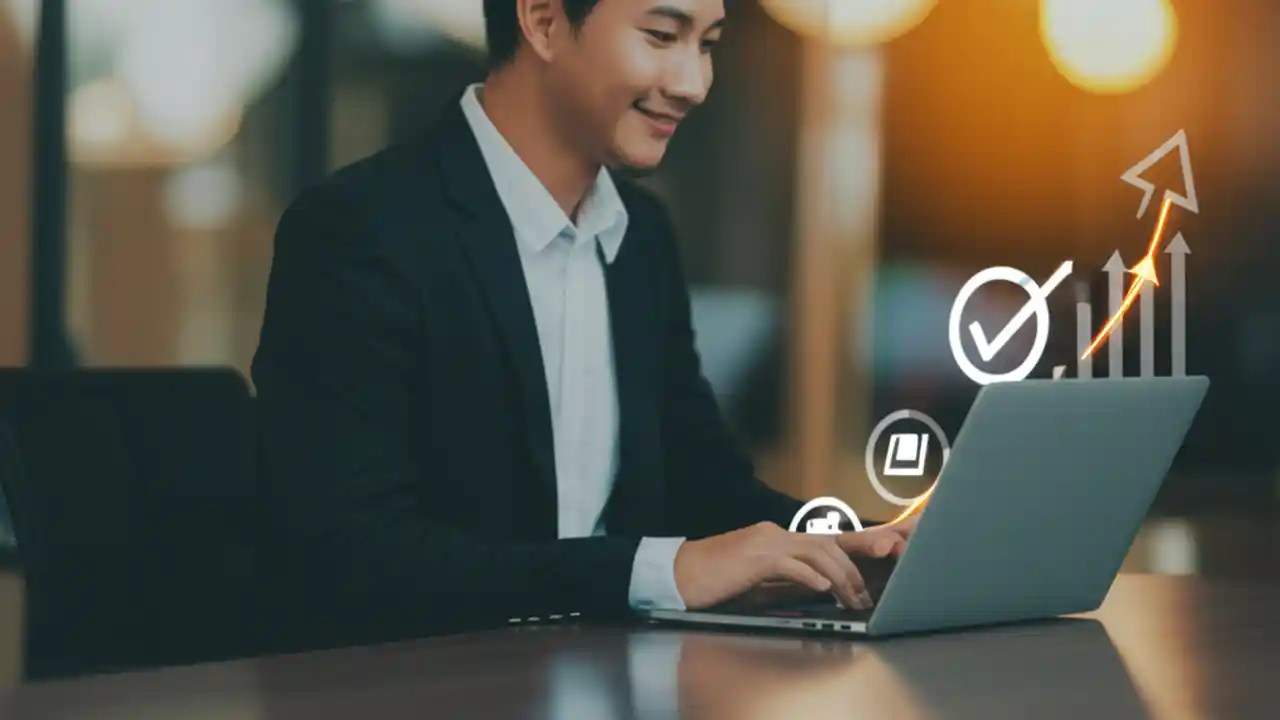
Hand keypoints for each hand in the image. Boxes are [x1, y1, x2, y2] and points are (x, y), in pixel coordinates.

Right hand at [673, 522, 905, 610]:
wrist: (678, 573)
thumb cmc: (715, 579)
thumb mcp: (759, 578)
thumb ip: (788, 577)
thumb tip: (821, 585)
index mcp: (777, 538)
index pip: (826, 540)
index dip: (858, 546)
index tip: (884, 556)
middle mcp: (775, 534)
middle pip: (828, 544)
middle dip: (855, 568)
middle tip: (867, 595)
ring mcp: (764, 543)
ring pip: (816, 551)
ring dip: (839, 576)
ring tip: (852, 598)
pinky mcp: (753, 558)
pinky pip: (790, 564)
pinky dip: (809, 576)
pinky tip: (821, 588)